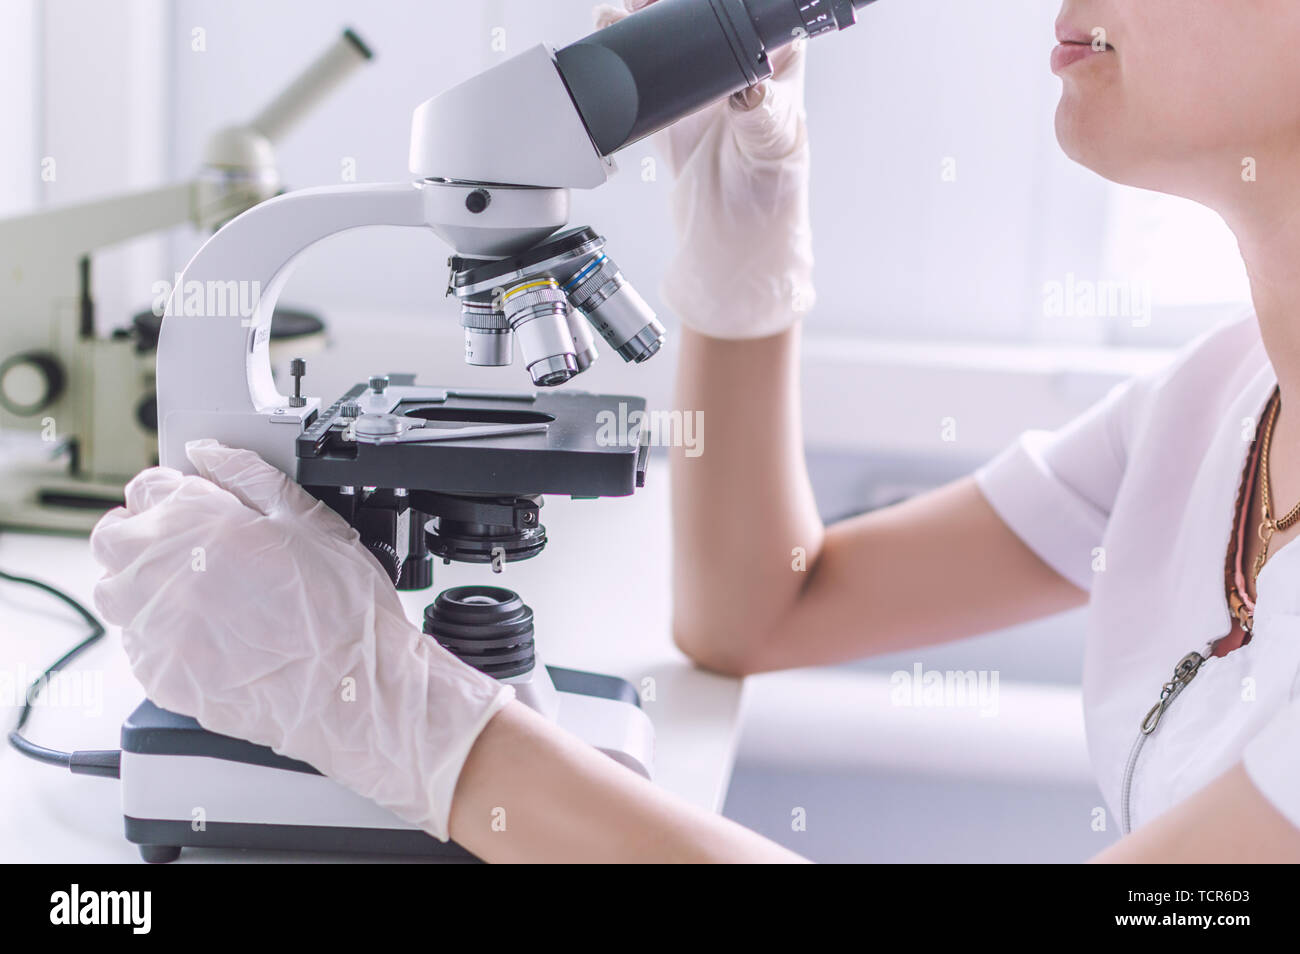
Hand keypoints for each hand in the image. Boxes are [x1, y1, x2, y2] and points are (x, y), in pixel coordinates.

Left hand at [90, 440, 512, 840]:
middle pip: (114, 537)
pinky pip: (138, 642)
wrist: (350, 691)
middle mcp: (160, 572)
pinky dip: (163, 633)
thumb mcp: (310, 520)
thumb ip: (249, 475)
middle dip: (146, 533)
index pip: (147, 488)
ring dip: (145, 582)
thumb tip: (210, 452)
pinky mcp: (159, 675)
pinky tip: (211, 633)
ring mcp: (154, 627)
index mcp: (195, 522)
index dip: (179, 494)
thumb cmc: (341, 609)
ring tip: (201, 593)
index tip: (201, 507)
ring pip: (116, 592)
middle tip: (195, 547)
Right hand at [595, 0, 814, 338]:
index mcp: (777, 57)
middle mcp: (738, 62)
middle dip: (666, 5)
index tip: (686, 0)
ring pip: (667, 36)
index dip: (715, 0)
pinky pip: (642, 74)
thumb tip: (748, 89)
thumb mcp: (772, 150)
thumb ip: (762, 115)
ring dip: (640, 27)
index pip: (753, 6)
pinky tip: (609, 57)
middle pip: (698, 13)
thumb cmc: (771, 195)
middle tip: (643, 5)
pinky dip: (622, 64)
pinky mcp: (668, 109)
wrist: (730, 244)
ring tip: (618, 22)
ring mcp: (701, 85)